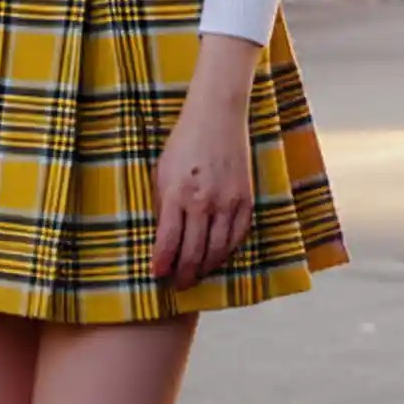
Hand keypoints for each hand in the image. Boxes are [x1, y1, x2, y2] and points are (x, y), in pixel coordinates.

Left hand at [150, 34, 260, 289]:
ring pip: (217, 249)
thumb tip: (161, 238)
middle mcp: (203, 202)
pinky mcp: (245, 199)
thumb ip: (162, 205)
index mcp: (177, 194)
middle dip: (184, 274)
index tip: (158, 275)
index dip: (163, 264)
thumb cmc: (182, 144)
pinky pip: (237, 236)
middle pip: (194, 252)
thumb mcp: (161, 173)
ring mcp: (227, 202)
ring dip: (205, 267)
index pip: (169, 241)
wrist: (217, 118)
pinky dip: (226, 251)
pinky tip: (217, 258)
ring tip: (196, 276)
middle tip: (178, 285)